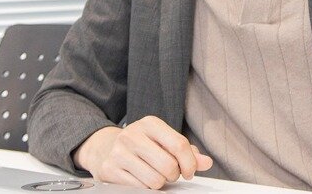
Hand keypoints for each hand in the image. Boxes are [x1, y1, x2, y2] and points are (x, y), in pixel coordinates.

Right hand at [73, 116, 212, 188]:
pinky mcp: (109, 170)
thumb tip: (206, 162)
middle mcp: (132, 135)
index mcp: (150, 124)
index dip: (190, 163)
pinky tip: (140, 178)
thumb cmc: (142, 145)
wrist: (105, 148)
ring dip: (159, 183)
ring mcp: (119, 153)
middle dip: (173, 175)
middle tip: (168, 172)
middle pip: (168, 165)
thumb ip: (187, 152)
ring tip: (153, 174)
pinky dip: (144, 188)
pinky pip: (139, 189)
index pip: (179, 145)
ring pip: (155, 181)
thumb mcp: (163, 141)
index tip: (189, 171)